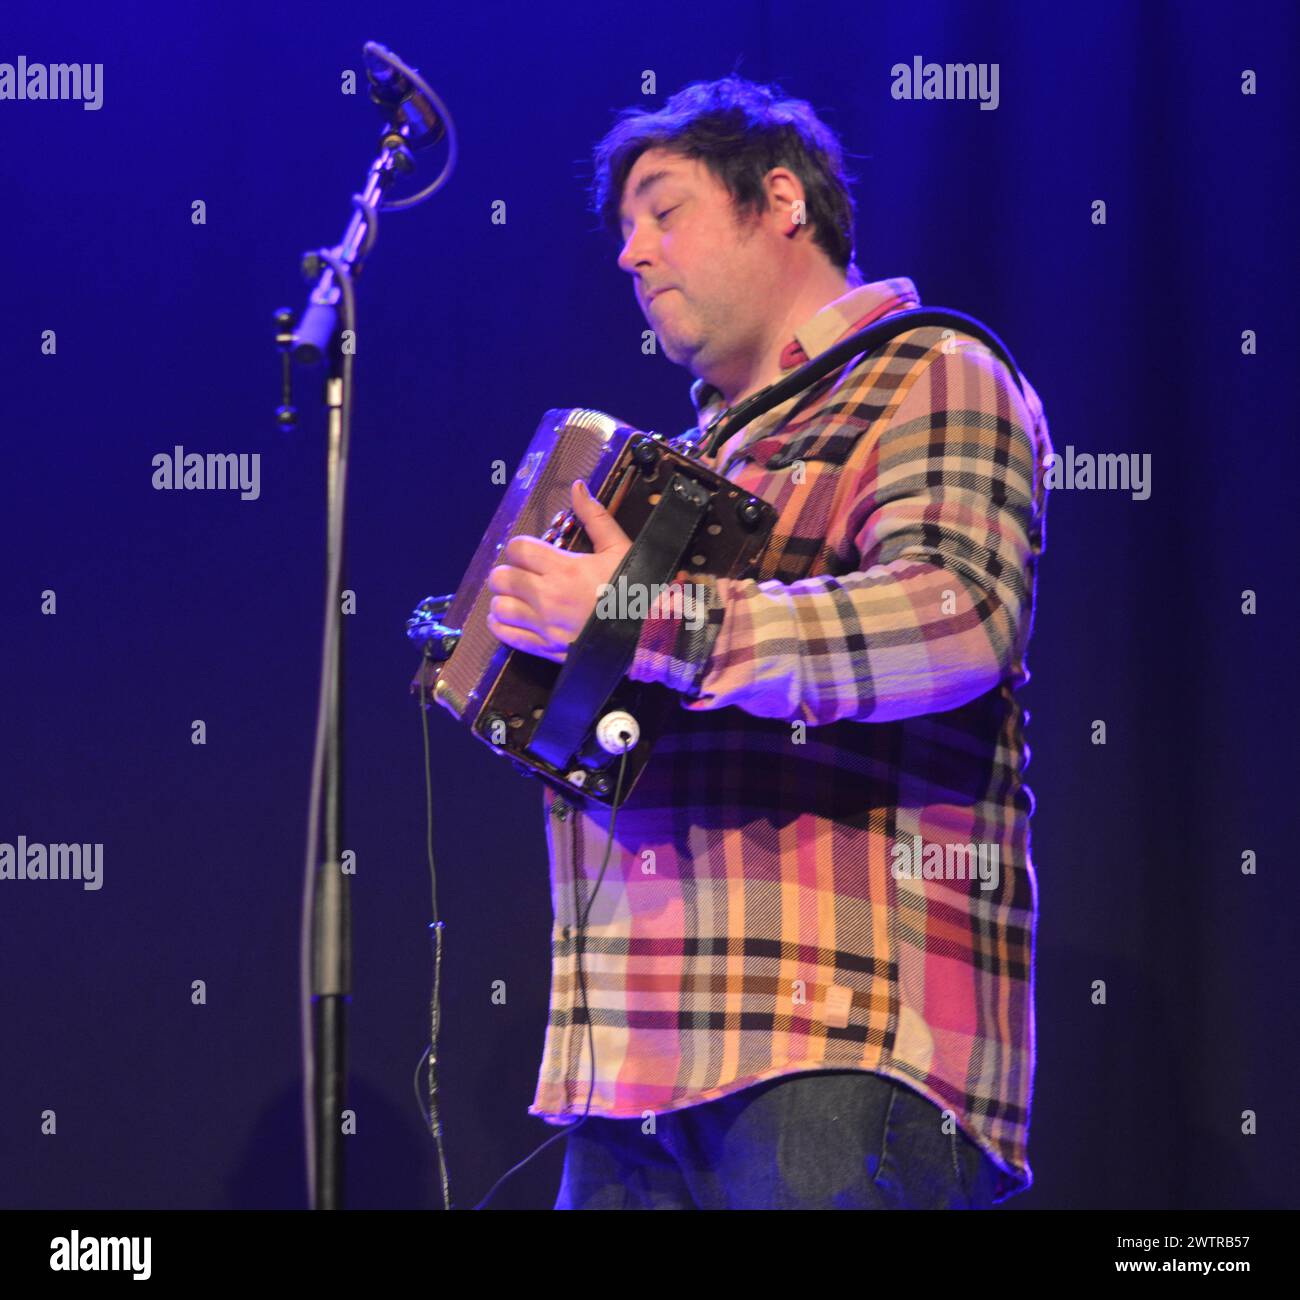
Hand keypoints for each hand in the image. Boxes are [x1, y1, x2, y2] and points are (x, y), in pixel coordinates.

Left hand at [486, 479, 632, 662]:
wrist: (649, 633)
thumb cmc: (636, 589)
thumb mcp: (619, 548)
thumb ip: (594, 516)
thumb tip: (578, 487)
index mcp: (565, 568)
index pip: (518, 549)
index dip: (520, 547)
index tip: (529, 552)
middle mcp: (548, 596)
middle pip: (502, 577)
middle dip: (509, 571)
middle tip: (522, 572)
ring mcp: (544, 625)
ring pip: (499, 606)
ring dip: (504, 597)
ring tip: (517, 595)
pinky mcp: (545, 647)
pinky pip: (506, 635)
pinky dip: (501, 624)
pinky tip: (509, 616)